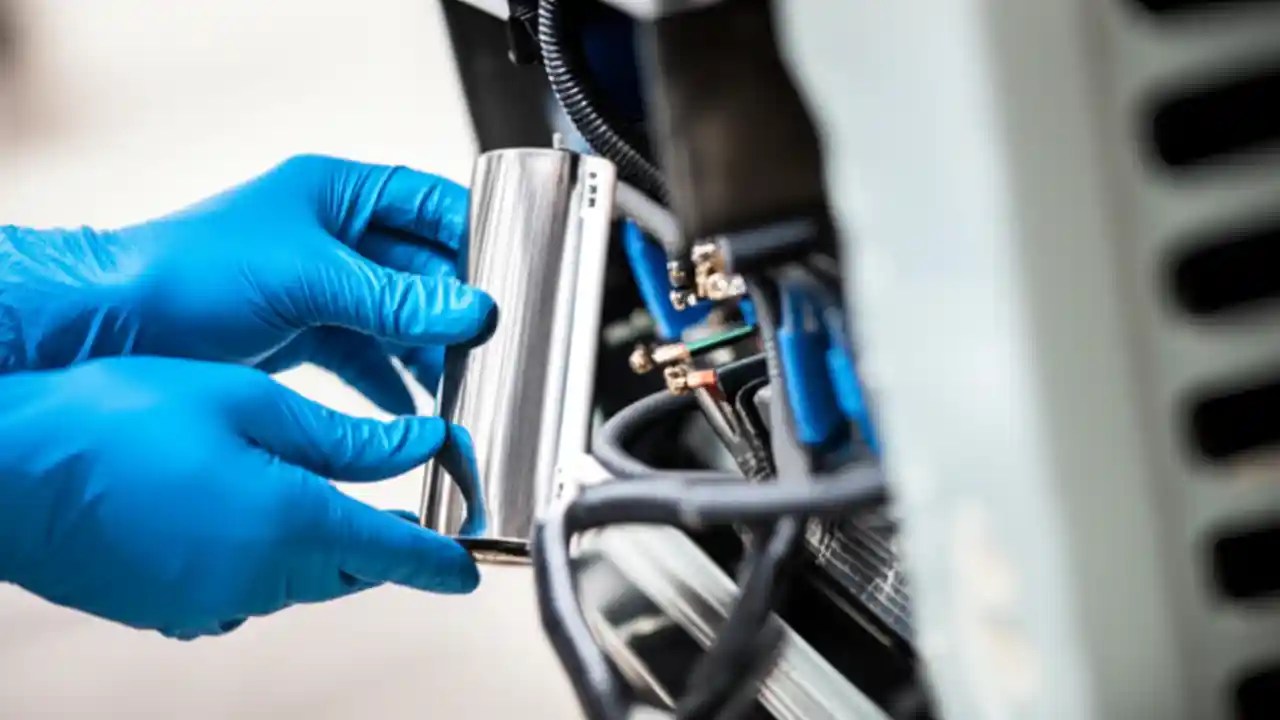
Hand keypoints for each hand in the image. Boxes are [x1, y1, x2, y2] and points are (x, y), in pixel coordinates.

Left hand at [0, 154, 494, 413]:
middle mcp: (334, 237)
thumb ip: (393, 300)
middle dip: (455, 310)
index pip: (429, 206)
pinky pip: (367, 357)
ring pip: (398, 319)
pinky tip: (416, 409)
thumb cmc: (187, 274)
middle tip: (490, 344)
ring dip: (429, 353)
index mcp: (337, 195)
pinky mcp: (304, 334)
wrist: (114, 330)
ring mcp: (320, 288)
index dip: (473, 238)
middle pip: (421, 271)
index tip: (510, 277)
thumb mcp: (306, 279)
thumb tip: (469, 311)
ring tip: (463, 384)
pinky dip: (392, 382)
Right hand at [0, 357, 482, 639]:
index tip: (471, 569)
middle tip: (407, 511)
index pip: (397, 555)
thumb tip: (420, 448)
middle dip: (385, 543)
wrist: (4, 469)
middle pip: (353, 568)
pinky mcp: (174, 611)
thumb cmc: (113, 421)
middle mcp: (259, 579)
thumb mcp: (249, 405)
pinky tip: (247, 516)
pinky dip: (270, 560)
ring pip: (304, 580)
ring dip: (325, 545)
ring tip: (319, 494)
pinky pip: (250, 590)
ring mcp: (212, 603)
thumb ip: (346, 439)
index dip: (442, 562)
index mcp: (291, 526)